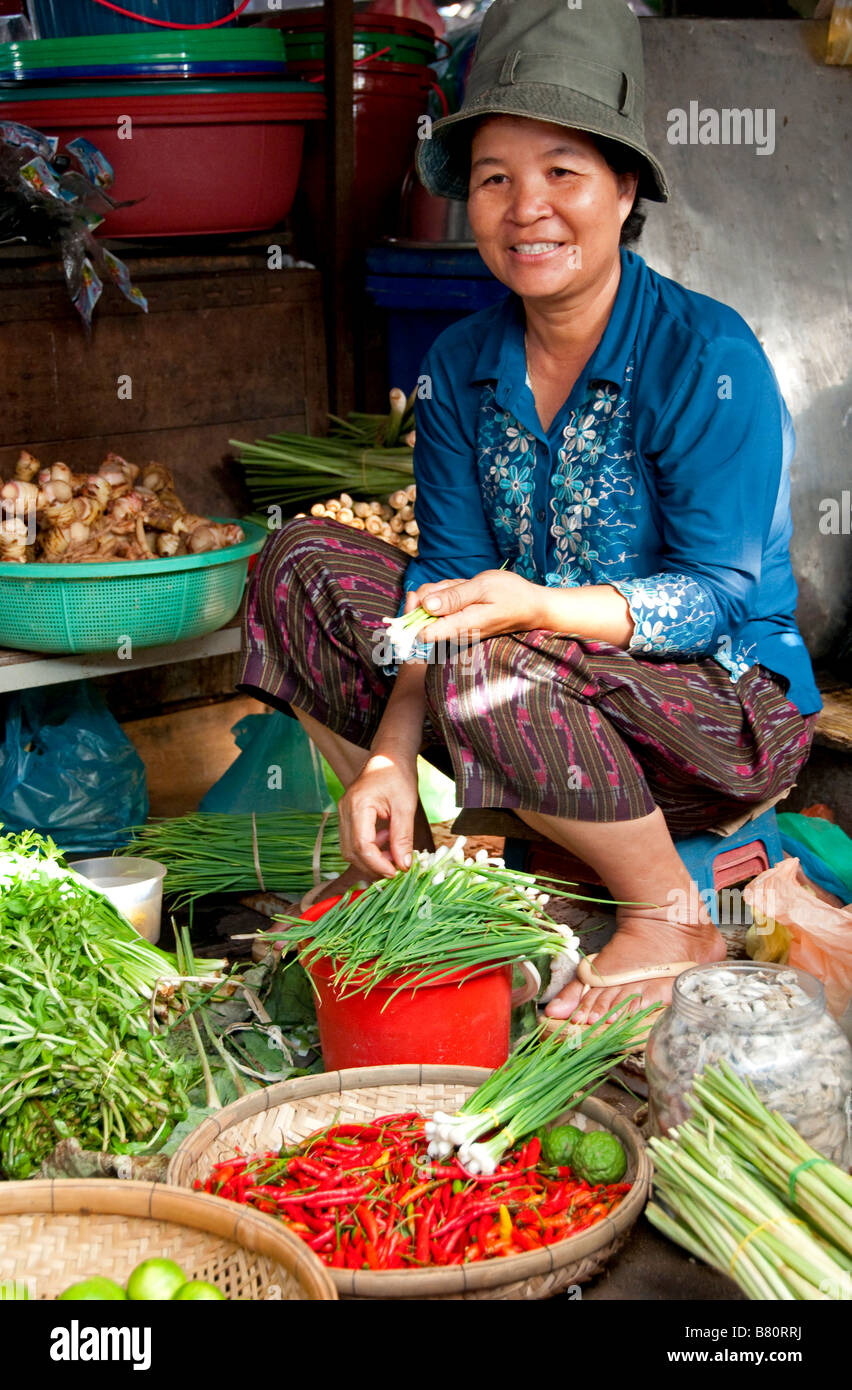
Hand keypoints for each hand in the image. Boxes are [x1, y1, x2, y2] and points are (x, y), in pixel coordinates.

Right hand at [338, 752, 419, 879]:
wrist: (389, 754)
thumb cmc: (399, 774)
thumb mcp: (406, 806)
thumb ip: (403, 836)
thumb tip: (404, 865)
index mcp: (358, 805)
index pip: (362, 846)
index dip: (378, 864)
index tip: (397, 873)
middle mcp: (344, 810)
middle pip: (351, 852)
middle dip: (373, 866)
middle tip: (396, 870)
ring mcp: (343, 812)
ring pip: (350, 849)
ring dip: (370, 859)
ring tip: (394, 853)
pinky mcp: (348, 815)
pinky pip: (353, 839)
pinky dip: (369, 848)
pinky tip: (387, 841)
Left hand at [406, 570, 545, 646]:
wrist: (533, 607)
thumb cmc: (512, 595)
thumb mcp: (483, 587)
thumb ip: (453, 597)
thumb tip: (426, 605)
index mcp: (459, 626)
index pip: (421, 634)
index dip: (411, 615)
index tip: (416, 597)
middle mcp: (455, 633)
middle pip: (421, 618)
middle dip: (428, 595)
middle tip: (450, 585)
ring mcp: (457, 628)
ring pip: (432, 609)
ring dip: (441, 592)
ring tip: (465, 587)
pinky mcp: (459, 622)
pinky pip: (443, 607)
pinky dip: (449, 594)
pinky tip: (465, 590)